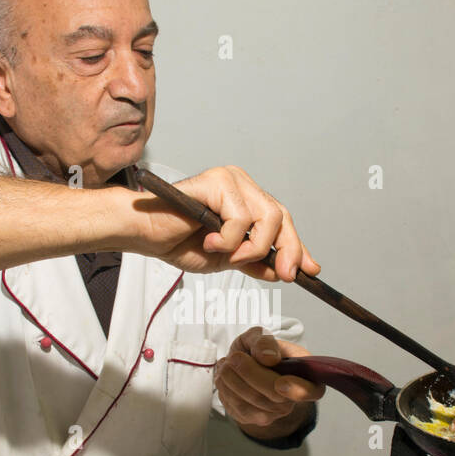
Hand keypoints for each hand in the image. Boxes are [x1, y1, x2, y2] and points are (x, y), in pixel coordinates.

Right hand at [129, 166, 319, 280]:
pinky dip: (228, 239)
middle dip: (287, 250)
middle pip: (281, 217)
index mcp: (244, 199)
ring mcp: (230, 180)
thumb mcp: (225, 259)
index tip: (309, 271)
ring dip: (249, 248)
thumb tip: (283, 272)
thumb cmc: (177, 241)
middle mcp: (241, 184)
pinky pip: (240, 219)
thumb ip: (253, 262)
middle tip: (284, 275)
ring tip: (225, 255)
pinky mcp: (216, 181)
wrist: (144, 235)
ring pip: (266, 219)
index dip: (298, 246)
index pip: (281, 221)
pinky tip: (209, 241)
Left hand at [216, 327, 323, 438]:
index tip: (281, 382)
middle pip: (275, 396)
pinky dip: (225, 387)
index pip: (312, 391)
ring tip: (228, 362)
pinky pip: (236, 406)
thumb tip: (269, 357)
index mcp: (306, 378)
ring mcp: (273, 413)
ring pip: (252, 401)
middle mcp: (292, 400)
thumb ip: (265, 342)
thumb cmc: (258, 352)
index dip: (297, 389)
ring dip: (233, 378)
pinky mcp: (252, 419)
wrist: (243, 365)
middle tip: (236, 357)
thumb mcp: (261, 337)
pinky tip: (225, 375)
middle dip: (251, 373)